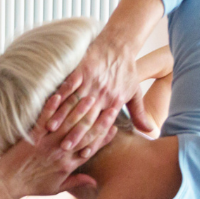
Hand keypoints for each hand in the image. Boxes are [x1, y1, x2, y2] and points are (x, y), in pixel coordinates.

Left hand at [0, 95, 111, 198]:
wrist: (8, 183)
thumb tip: (95, 182)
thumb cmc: (32, 186)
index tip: (115, 126)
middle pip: (85, 133)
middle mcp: (61, 152)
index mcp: (68, 165)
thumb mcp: (56, 188)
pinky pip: (46, 118)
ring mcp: (48, 143)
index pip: (92, 148)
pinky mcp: (34, 136)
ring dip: (81, 109)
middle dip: (100, 119)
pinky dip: (53, 106)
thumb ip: (76, 181)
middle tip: (112, 105)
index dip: (104, 137)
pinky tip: (61, 94)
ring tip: (92, 96)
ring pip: (68, 124)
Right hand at [47, 32, 153, 151]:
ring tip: (51, 130)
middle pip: (86, 117)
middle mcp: (102, 94)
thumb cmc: (127, 71)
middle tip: (63, 148)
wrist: (120, 45)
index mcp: (113, 102)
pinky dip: (59, 96)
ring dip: (62, 117)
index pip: (101, 125)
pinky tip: (49, 105)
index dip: (92, 140)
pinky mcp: (81, 70)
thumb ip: (140, 114)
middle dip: (75, 133)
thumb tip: (150, 131)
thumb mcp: (135, 93)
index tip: (82, 154)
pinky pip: (68, 85)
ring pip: (74, 103)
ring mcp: (90, 82)